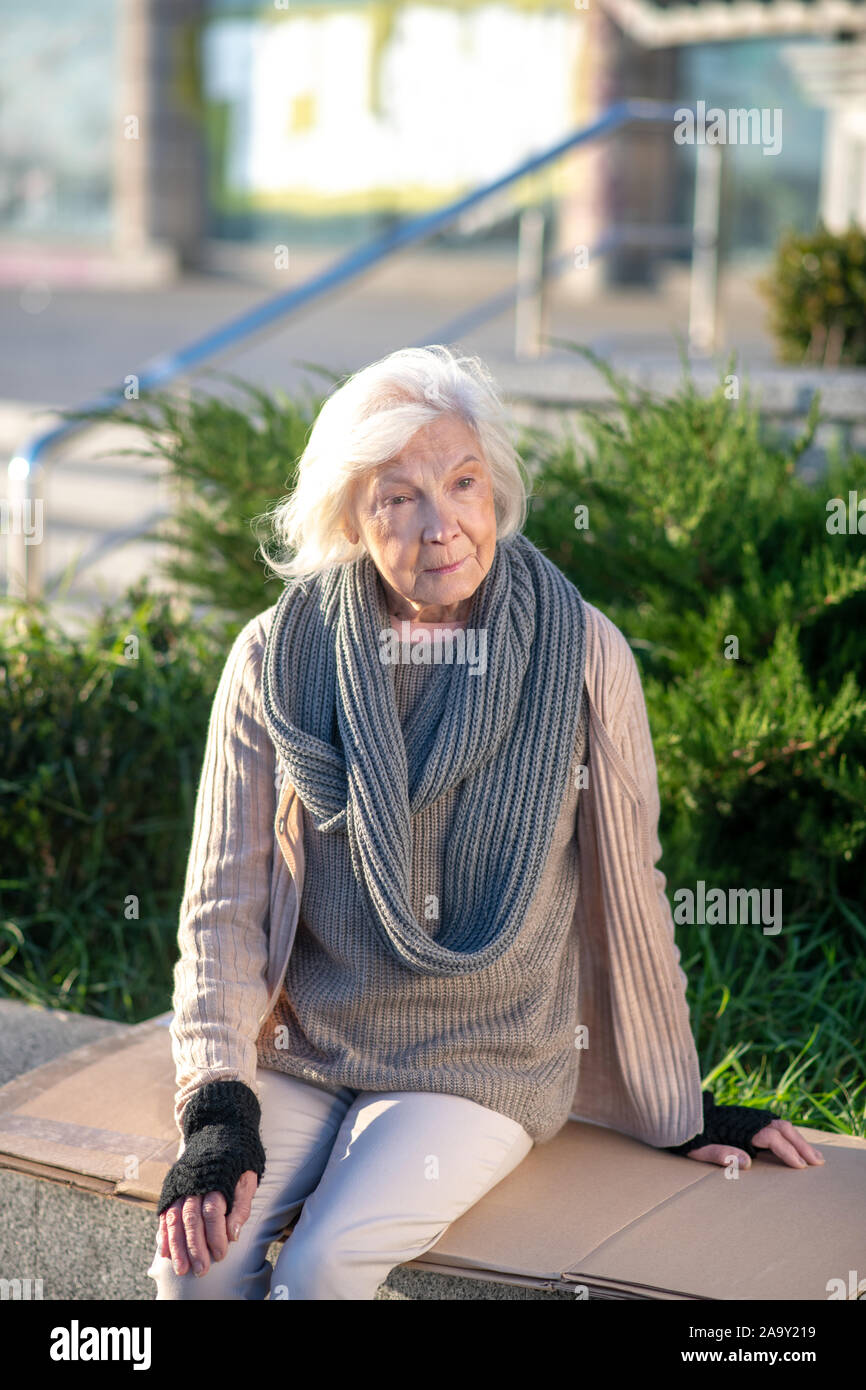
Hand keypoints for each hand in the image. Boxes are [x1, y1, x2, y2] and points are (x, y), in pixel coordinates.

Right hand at [157, 1170, 258, 1276]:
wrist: (219, 1134)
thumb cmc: (237, 1163)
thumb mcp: (247, 1179)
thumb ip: (241, 1206)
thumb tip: (233, 1235)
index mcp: (216, 1180)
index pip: (212, 1212)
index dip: (216, 1235)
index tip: (221, 1255)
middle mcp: (194, 1184)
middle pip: (191, 1218)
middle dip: (195, 1247)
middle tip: (201, 1270)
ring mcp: (180, 1186)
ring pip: (175, 1218)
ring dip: (177, 1246)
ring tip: (181, 1268)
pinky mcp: (171, 1189)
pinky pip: (164, 1214)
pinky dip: (164, 1234)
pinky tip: (165, 1252)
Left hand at [685, 1119, 825, 1170]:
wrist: (678, 1116)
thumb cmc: (689, 1137)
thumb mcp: (699, 1149)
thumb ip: (720, 1154)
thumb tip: (746, 1163)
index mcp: (739, 1126)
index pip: (770, 1137)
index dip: (786, 1151)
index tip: (800, 1166)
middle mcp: (747, 1118)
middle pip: (781, 1128)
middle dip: (801, 1145)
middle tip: (818, 1163)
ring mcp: (749, 1117)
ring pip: (780, 1124)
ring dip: (798, 1139)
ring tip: (814, 1156)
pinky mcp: (747, 1119)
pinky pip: (773, 1124)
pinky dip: (789, 1135)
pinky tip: (796, 1145)